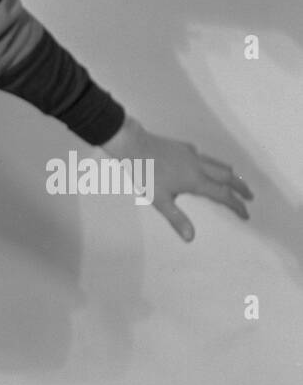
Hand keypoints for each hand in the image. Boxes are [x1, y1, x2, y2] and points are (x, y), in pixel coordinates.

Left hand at [103, 115, 252, 241]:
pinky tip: (209, 169)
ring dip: (231, 175)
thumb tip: (190, 238)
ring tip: (236, 183)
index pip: (223, 196)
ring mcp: (194, 155)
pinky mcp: (186, 148)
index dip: (236, 206)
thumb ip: (177, 219)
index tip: (245, 214)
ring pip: (220, 165)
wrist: (134, 146)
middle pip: (229, 177)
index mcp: (195, 181)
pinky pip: (207, 158)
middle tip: (249, 197)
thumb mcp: (159, 201)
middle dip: (241, 188)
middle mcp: (199, 166)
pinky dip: (216, 166)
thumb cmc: (145, 175)